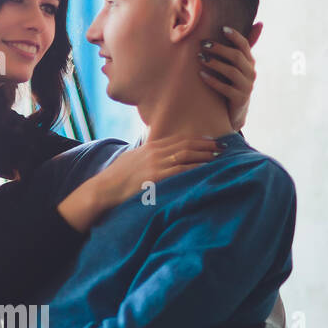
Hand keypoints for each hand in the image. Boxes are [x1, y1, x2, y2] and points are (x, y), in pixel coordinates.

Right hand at [93, 135, 224, 206]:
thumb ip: (145, 155)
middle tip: (222, 147)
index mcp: (150, 147)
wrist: (104, 188)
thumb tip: (155, 155)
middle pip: (186, 144)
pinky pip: (181, 170)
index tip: (210, 141)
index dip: (197, 139)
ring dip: (205, 155)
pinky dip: (196, 167)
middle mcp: (155, 152)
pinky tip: (207, 168)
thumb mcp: (131, 159)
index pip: (179, 139)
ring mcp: (156, 164)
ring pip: (187, 155)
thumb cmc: (116, 177)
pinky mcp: (156, 177)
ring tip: (219, 156)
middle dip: (206, 145)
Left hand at [199, 23, 260, 130]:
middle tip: (203, 44)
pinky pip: (226, 89)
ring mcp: (246, 87)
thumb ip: (242, 47)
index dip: (235, 36)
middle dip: (219, 49)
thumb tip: (259, 23)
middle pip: (237, 57)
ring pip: (232, 72)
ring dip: (215, 63)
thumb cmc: (231, 83)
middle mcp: (251, 73)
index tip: (222, 28)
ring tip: (199, 57)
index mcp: (249, 62)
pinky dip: (213, 81)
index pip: (245, 46)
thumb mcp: (237, 65)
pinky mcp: (240, 99)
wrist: (233, 112)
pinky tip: (201, 75)